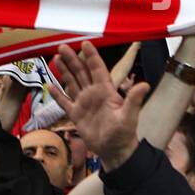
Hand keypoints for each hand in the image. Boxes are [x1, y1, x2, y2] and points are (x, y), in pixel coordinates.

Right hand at [50, 42, 147, 170]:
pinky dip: (57, 95)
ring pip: (72, 83)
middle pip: (81, 72)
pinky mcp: (76, 115)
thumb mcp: (129, 116)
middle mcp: (93, 93)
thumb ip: (134, 100)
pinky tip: (49, 86)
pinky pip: (65, 102)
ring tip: (55, 59)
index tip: (85, 43)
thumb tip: (145, 85)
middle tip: (62, 46)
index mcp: (106, 90)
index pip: (97, 69)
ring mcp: (84, 104)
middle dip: (72, 59)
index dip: (91, 56)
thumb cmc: (124, 133)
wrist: (114, 151)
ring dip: (64, 72)